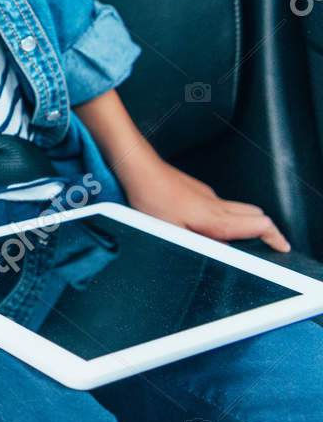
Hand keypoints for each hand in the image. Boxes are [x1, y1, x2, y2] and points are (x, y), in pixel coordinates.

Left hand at [119, 155, 289, 251]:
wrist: (139, 169)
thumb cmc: (151, 198)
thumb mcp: (173, 231)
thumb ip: (201, 244)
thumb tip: (224, 253)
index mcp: (216, 218)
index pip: (260, 225)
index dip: (274, 238)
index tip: (282, 248)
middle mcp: (216, 204)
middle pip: (255, 215)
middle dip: (263, 230)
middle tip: (264, 246)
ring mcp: (207, 195)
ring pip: (237, 209)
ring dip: (242, 224)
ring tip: (232, 241)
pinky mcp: (196, 191)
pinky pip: (219, 205)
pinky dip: (222, 217)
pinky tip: (203, 226)